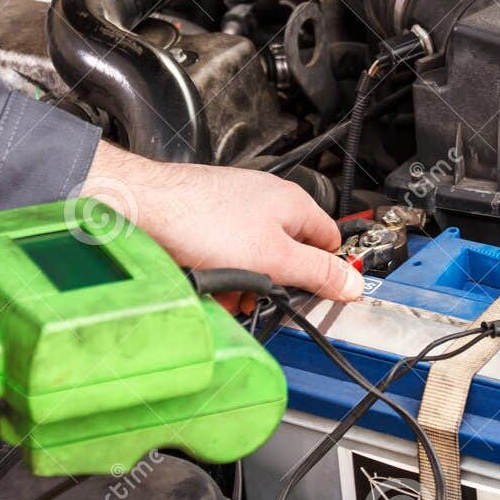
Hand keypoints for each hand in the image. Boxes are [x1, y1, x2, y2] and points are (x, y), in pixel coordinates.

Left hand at [83, 145, 363, 301]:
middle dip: (277, 282)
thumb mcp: (274, 259)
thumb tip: (354, 283)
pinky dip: (221, 271)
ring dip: (246, 280)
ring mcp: (235, 208)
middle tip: (263, 299)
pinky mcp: (208, 219)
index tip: (320, 294)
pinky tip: (207, 283)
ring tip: (228, 293)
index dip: (327, 271)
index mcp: (293, 204)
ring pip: (255, 255)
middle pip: (289, 252)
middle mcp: (267, 200)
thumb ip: (317, 272)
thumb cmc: (203, 222)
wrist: (145, 208)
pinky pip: (225, 253)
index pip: (329, 240)